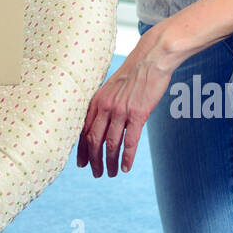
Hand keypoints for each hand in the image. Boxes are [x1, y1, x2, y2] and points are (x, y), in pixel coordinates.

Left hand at [77, 23, 188, 177]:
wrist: (151, 58)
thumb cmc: (134, 73)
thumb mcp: (112, 87)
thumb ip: (105, 104)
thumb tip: (102, 121)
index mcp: (97, 100)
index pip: (83, 129)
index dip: (81, 149)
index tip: (81, 163)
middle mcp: (105, 106)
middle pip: (93, 140)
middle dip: (93, 160)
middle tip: (96, 174)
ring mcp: (121, 110)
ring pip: (110, 143)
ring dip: (109, 162)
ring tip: (110, 174)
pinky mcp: (138, 113)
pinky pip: (130, 141)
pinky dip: (126, 157)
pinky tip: (125, 168)